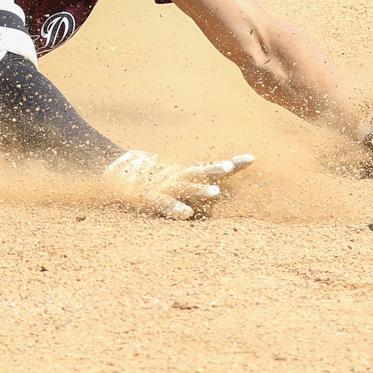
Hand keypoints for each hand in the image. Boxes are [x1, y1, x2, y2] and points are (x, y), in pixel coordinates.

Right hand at [103, 150, 255, 219]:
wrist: (120, 178)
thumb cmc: (155, 181)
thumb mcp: (177, 178)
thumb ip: (196, 181)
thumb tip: (221, 186)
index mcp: (187, 172)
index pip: (213, 166)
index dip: (233, 163)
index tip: (253, 158)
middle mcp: (178, 176)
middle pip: (201, 171)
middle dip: (216, 169)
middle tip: (230, 166)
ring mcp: (166, 186)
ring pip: (185, 186)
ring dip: (200, 190)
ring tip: (215, 193)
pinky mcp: (152, 198)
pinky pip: (165, 204)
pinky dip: (175, 208)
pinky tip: (186, 214)